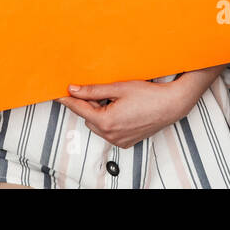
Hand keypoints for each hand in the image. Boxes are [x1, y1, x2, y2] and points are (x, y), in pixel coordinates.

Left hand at [57, 80, 192, 149]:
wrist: (171, 105)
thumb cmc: (148, 95)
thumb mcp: (118, 87)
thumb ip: (93, 90)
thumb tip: (74, 90)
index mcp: (106, 121)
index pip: (80, 109)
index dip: (68, 100)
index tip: (58, 95)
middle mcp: (111, 135)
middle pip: (89, 117)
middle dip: (90, 105)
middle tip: (100, 91)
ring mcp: (119, 140)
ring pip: (99, 126)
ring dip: (100, 113)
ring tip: (115, 100)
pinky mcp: (126, 142)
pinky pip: (110, 132)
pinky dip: (110, 122)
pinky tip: (122, 110)